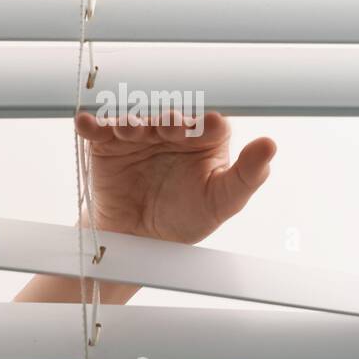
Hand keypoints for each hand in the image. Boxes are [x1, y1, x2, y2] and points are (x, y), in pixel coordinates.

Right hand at [73, 109, 275, 243]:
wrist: (141, 240)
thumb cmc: (189, 216)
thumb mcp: (224, 201)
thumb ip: (249, 174)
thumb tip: (270, 144)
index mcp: (205, 141)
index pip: (210, 126)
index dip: (209, 125)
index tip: (209, 126)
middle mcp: (172, 133)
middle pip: (171, 118)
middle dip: (171, 121)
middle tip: (169, 128)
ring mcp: (139, 136)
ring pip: (135, 120)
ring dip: (132, 122)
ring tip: (132, 130)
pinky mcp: (107, 145)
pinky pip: (99, 130)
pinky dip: (92, 125)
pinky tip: (87, 125)